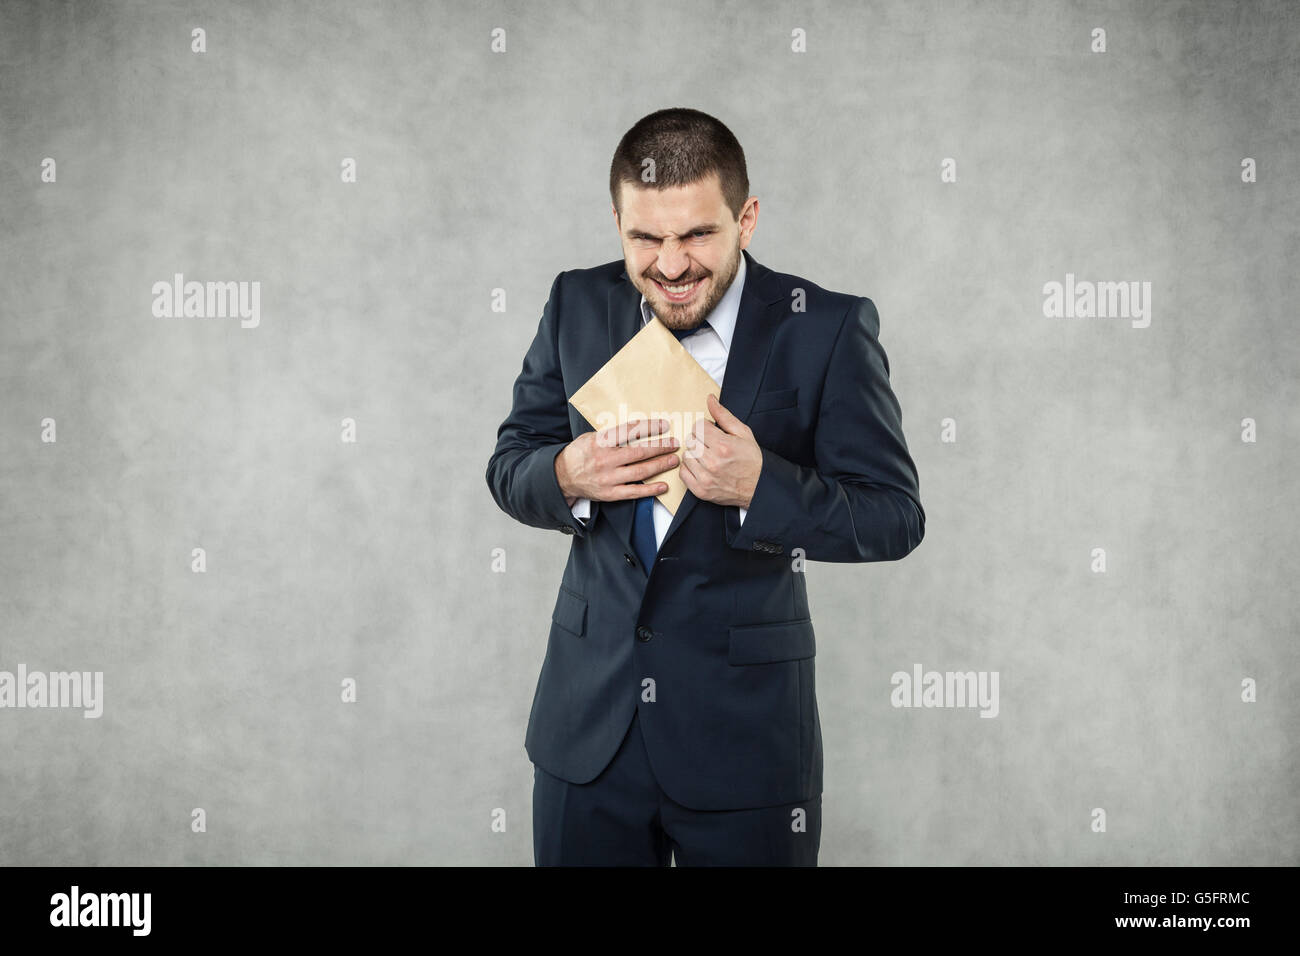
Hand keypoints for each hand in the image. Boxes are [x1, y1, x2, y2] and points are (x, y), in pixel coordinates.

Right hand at [555, 418, 679, 503]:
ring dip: (659, 466)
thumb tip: (637, 428)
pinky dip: (650, 490)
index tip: (664, 425)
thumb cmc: (579, 454)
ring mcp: (608, 478)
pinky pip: (634, 492)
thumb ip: (611, 435)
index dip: (649, 427)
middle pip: (639, 453)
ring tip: (673, 460)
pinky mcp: (610, 494)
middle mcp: (605, 460)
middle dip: (660, 448)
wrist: (562, 476)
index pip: (630, 431)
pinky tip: (663, 486)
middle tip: (675, 444)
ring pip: (640, 472)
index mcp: (601, 442)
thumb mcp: (591, 437)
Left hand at [679, 394, 761, 508]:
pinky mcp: (701, 490)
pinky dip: (690, 469)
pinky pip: (683, 473)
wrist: (759, 487)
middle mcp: (712, 462)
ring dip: (694, 454)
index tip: (712, 433)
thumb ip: (724, 415)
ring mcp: (706, 478)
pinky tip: (702, 467)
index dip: (705, 428)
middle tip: (711, 445)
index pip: (698, 426)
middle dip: (700, 440)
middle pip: (691, 440)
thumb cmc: (752, 460)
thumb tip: (710, 399)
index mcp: (723, 446)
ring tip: (708, 457)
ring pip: (686, 455)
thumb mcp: (743, 433)